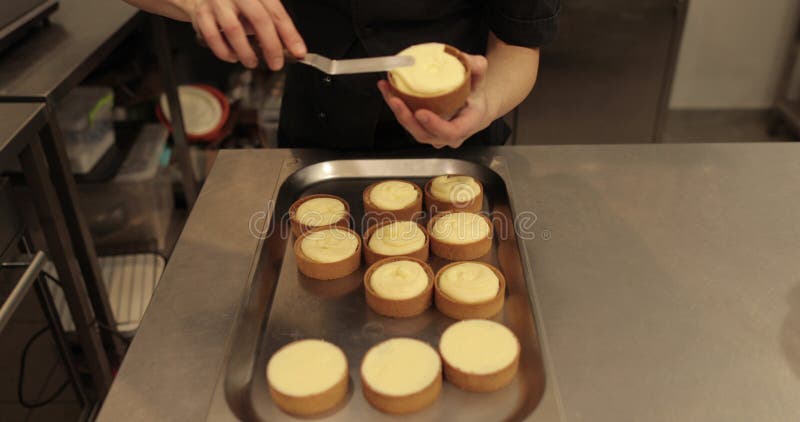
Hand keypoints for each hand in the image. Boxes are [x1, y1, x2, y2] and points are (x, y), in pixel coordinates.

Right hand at [187, 0, 305, 69]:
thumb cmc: (235, 3)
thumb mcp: (256, 6)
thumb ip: (271, 23)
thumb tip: (289, 47)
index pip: (277, 13)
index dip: (290, 34)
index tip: (299, 52)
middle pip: (259, 20)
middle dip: (271, 46)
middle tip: (276, 63)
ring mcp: (217, 2)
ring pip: (234, 30)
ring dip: (246, 52)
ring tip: (252, 62)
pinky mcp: (201, 13)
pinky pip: (213, 37)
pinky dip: (224, 52)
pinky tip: (232, 57)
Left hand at [377, 54, 495, 148]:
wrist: (474, 109)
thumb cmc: (477, 96)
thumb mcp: (481, 79)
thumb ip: (477, 66)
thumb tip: (463, 57)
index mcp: (467, 125)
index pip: (451, 132)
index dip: (434, 125)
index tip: (420, 112)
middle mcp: (449, 136)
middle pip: (425, 134)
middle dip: (407, 118)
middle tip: (396, 100)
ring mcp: (435, 135)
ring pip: (413, 129)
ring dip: (398, 112)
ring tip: (387, 91)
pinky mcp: (423, 130)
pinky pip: (409, 123)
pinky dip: (397, 108)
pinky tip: (388, 91)